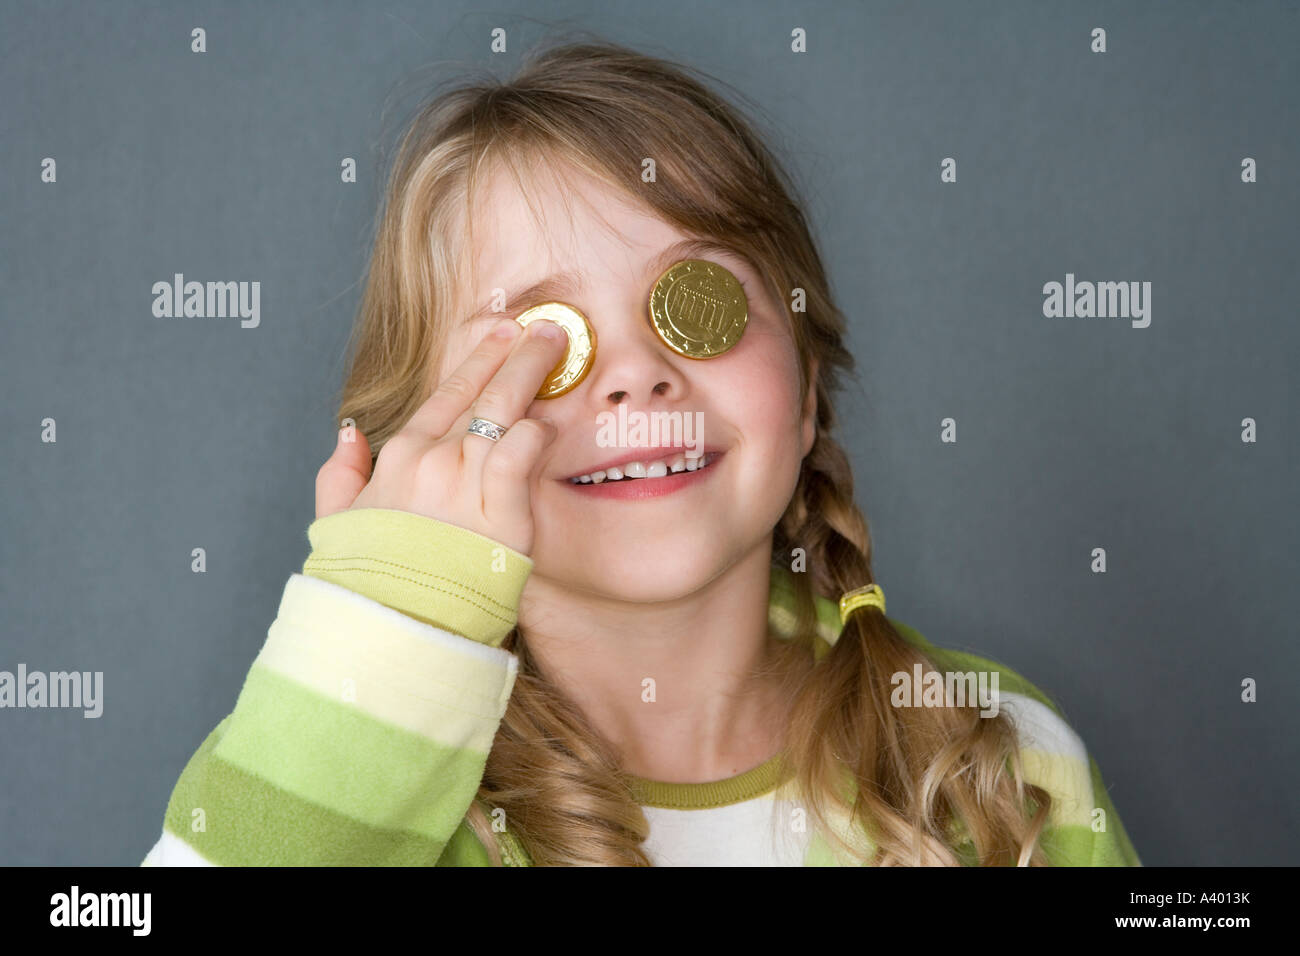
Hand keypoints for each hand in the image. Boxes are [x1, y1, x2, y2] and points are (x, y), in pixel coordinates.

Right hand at [314, 317, 567, 555]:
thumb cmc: (370, 580)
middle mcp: (432, 460)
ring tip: (557, 351)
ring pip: (505, 415)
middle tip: (545, 327)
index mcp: (399, 457)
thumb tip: (348, 431)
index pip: (445, 394)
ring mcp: (466, 484)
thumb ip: (339, 473)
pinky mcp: (500, 516)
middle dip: (515, 353)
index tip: (498, 333)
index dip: (476, 360)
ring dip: (532, 377)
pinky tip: (547, 423)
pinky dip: (534, 436)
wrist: (392, 626)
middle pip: (481, 393)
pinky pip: (520, 458)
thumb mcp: (338, 523)